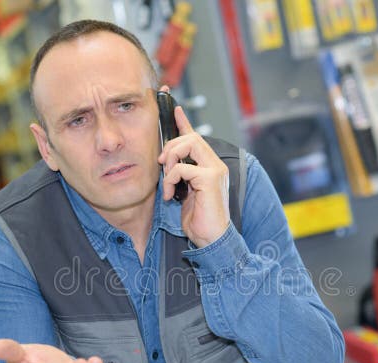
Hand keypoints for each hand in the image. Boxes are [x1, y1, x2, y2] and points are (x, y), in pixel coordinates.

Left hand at [158, 104, 229, 247]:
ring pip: (190, 145)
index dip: (183, 122)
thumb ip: (178, 175)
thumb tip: (164, 162)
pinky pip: (183, 168)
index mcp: (209, 167)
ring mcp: (215, 171)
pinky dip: (171, 179)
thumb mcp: (184, 193)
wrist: (211, 240)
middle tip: (161, 164)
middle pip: (192, 137)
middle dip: (171, 146)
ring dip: (171, 159)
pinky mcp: (210, 179)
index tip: (173, 108)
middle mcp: (215, 165)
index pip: (196, 138)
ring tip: (167, 180)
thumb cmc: (198, 220)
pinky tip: (170, 194)